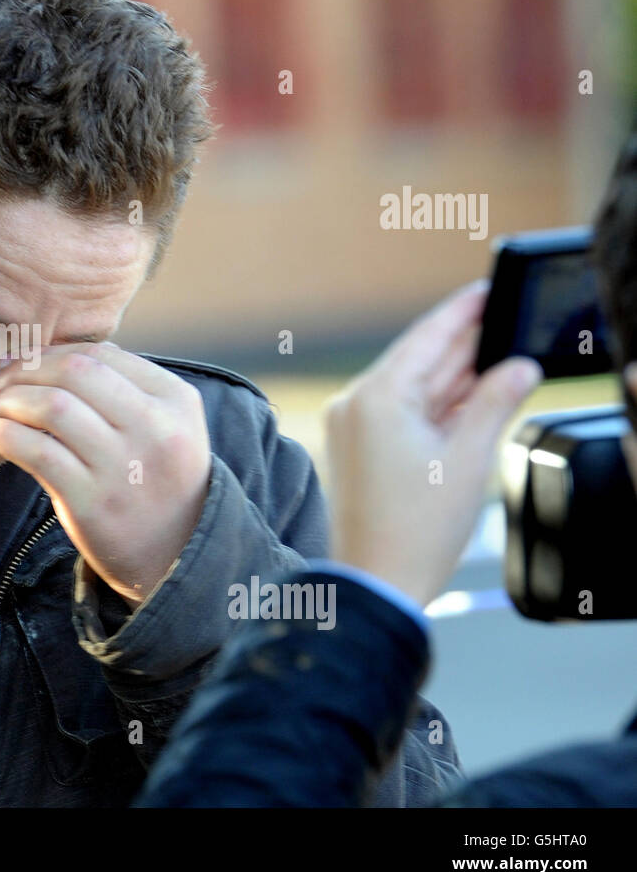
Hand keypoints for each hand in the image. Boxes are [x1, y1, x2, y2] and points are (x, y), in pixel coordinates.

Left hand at [0, 343, 211, 606]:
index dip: (51, 354)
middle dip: (27, 371)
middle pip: (76, 373)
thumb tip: (54, 354)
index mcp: (174, 399)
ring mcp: (124, 466)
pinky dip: (2, 434)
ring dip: (10, 400)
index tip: (22, 364)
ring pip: (53, 406)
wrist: (176, 557)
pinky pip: (36, 451)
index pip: (101, 354)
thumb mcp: (164, 427)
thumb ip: (123, 388)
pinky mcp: (92, 501)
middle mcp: (155, 428)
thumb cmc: (155, 482)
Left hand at [324, 281, 542, 605]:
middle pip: (418, 358)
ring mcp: (351, 424)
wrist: (376, 582)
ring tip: (497, 359)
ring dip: (452, 377)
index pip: (427, 337)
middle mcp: (355, 402)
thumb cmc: (415, 530)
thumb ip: (495, 402)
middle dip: (464, 345)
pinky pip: (399, 409)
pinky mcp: (356, 446)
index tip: (487, 290)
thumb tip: (519, 366)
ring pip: (411, 385)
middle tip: (505, 323)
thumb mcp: (469, 459)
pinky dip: (433, 404)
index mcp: (377, 396)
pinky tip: (467, 397)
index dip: (462, 312)